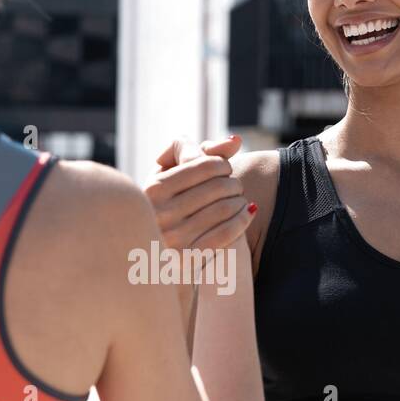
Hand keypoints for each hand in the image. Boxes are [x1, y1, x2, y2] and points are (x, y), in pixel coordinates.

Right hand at [145, 134, 255, 255]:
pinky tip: (247, 214)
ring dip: (240, 201)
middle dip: (233, 183)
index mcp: (152, 189)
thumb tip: (236, 141)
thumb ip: (200, 152)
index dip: (223, 164)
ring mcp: (173, 239)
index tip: (225, 171)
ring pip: (226, 207)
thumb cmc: (166, 208)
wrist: (154, 259)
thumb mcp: (170, 177)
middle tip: (235, 187)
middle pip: (218, 185)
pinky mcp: (188, 260)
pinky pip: (227, 232)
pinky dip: (243, 219)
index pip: (204, 164)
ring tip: (240, 201)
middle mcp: (160, 213)